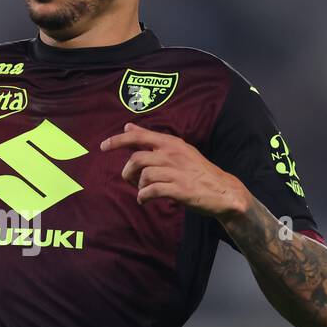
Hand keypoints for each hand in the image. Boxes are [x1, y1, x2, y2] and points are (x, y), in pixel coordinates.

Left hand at [100, 123, 250, 218]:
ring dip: (138, 186)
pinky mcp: (179, 189)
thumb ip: (152, 140)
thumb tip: (127, 127)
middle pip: (136, 160)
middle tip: (131, 181)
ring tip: (143, 191)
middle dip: (127, 173)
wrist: (223, 190)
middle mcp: (173, 154)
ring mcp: (176, 172)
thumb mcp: (177, 149)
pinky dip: (143, 197)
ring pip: (143, 176)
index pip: (139, 137)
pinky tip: (145, 200)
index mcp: (171, 143)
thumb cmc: (197, 170)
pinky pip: (151, 191)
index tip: (103, 146)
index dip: (118, 141)